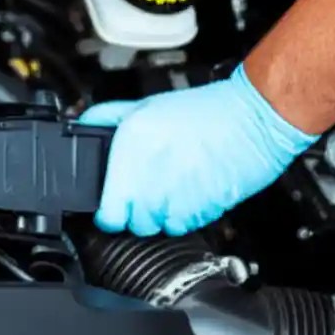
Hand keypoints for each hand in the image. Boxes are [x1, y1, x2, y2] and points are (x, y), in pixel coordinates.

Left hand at [78, 64, 317, 236]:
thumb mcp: (143, 106)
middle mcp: (150, 181)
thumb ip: (106, 120)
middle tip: (145, 191)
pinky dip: (184, 216)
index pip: (106, 214)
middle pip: (131, 225)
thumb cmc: (202, 111)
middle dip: (134, 212)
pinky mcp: (203, 210)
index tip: (110, 208)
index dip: (107, 214)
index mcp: (129, 152)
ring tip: (170, 189)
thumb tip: (79, 127)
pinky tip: (189, 193)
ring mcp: (177, 199)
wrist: (254, 117)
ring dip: (159, 215)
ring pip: (157, 228)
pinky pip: (184, 226)